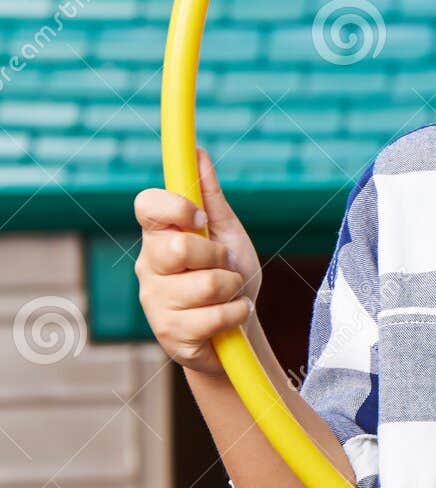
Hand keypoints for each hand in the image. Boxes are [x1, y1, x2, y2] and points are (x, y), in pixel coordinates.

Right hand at [133, 146, 261, 375]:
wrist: (236, 332)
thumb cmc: (228, 276)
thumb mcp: (227, 234)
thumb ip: (211, 197)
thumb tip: (199, 153)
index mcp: (160, 235)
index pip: (146, 205)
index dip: (175, 206)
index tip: (200, 217)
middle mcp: (149, 266)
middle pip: (179, 248)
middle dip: (218, 257)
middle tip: (224, 266)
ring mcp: (155, 302)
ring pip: (205, 284)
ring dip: (233, 288)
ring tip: (228, 294)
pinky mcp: (170, 334)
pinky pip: (215, 316)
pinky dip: (237, 312)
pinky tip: (231, 315)